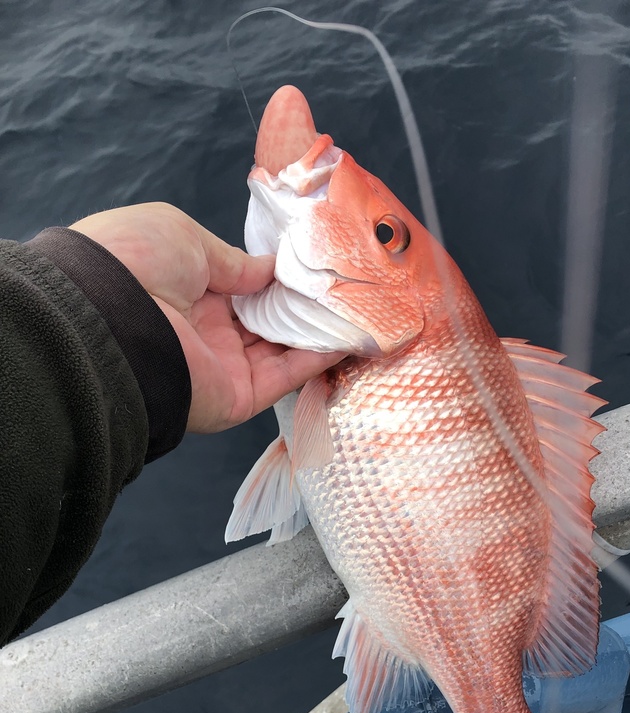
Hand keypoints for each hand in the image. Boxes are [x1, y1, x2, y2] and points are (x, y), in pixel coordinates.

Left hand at [70, 202, 343, 431]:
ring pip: (283, 351)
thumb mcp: (186, 237)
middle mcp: (207, 331)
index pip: (245, 288)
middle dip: (305, 305)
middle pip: (268, 321)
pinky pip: (284, 378)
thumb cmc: (136, 262)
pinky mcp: (237, 398)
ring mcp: (223, 366)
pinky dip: (316, 360)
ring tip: (358, 309)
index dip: (279, 278)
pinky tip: (347, 337)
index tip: (315, 266)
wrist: (110, 317)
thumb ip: (234, 260)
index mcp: (188, 290)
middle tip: (346, 286)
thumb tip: (270, 272)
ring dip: (319, 331)